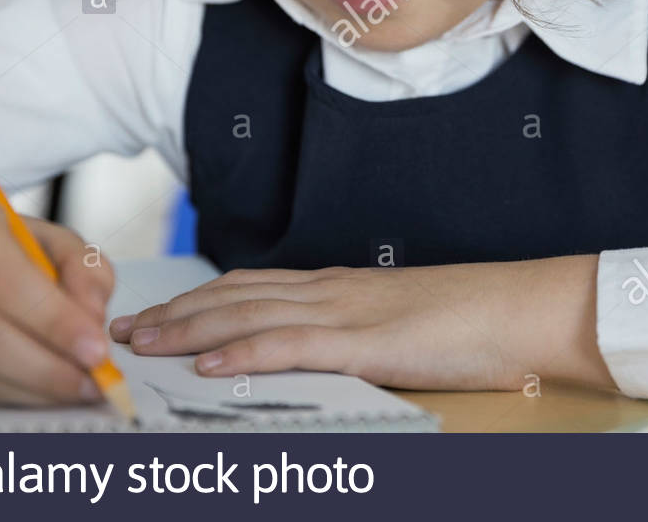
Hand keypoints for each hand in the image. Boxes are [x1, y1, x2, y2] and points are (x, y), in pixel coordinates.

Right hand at [0, 189, 114, 405]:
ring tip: (72, 386)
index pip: (4, 277)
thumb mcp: (48, 238)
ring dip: (28, 387)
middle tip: (90, 379)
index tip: (95, 348)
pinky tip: (35, 388)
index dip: (54, 320)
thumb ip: (83, 267)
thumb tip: (93, 315)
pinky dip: (2, 394)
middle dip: (46, 366)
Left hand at [111, 255, 617, 392]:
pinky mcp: (367, 341)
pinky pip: (292, 346)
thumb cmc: (476, 319)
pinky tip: (206, 364)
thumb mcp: (404, 322)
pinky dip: (243, 352)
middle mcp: (334, 289)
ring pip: (250, 314)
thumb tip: (322, 352)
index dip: (199, 297)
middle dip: (174, 311)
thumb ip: (358, 331)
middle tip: (121, 327)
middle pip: (236, 294)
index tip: (156, 310)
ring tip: (140, 344)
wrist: (525, 308)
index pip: (253, 284)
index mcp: (342, 285)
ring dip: (188, 328)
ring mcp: (348, 311)